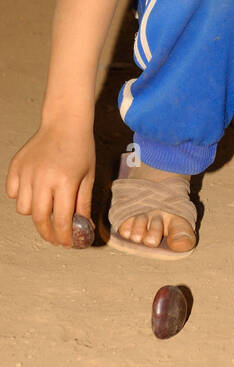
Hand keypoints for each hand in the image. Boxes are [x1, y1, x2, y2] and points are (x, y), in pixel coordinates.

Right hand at [6, 120, 95, 246]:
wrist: (64, 122)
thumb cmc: (81, 149)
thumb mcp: (88, 176)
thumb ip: (83, 203)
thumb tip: (83, 228)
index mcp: (65, 181)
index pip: (62, 219)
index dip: (64, 236)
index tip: (67, 244)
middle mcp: (43, 178)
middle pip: (39, 218)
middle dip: (48, 233)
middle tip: (55, 237)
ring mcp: (26, 172)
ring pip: (23, 208)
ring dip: (34, 213)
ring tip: (46, 206)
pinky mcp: (15, 166)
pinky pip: (11, 192)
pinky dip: (21, 196)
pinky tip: (34, 191)